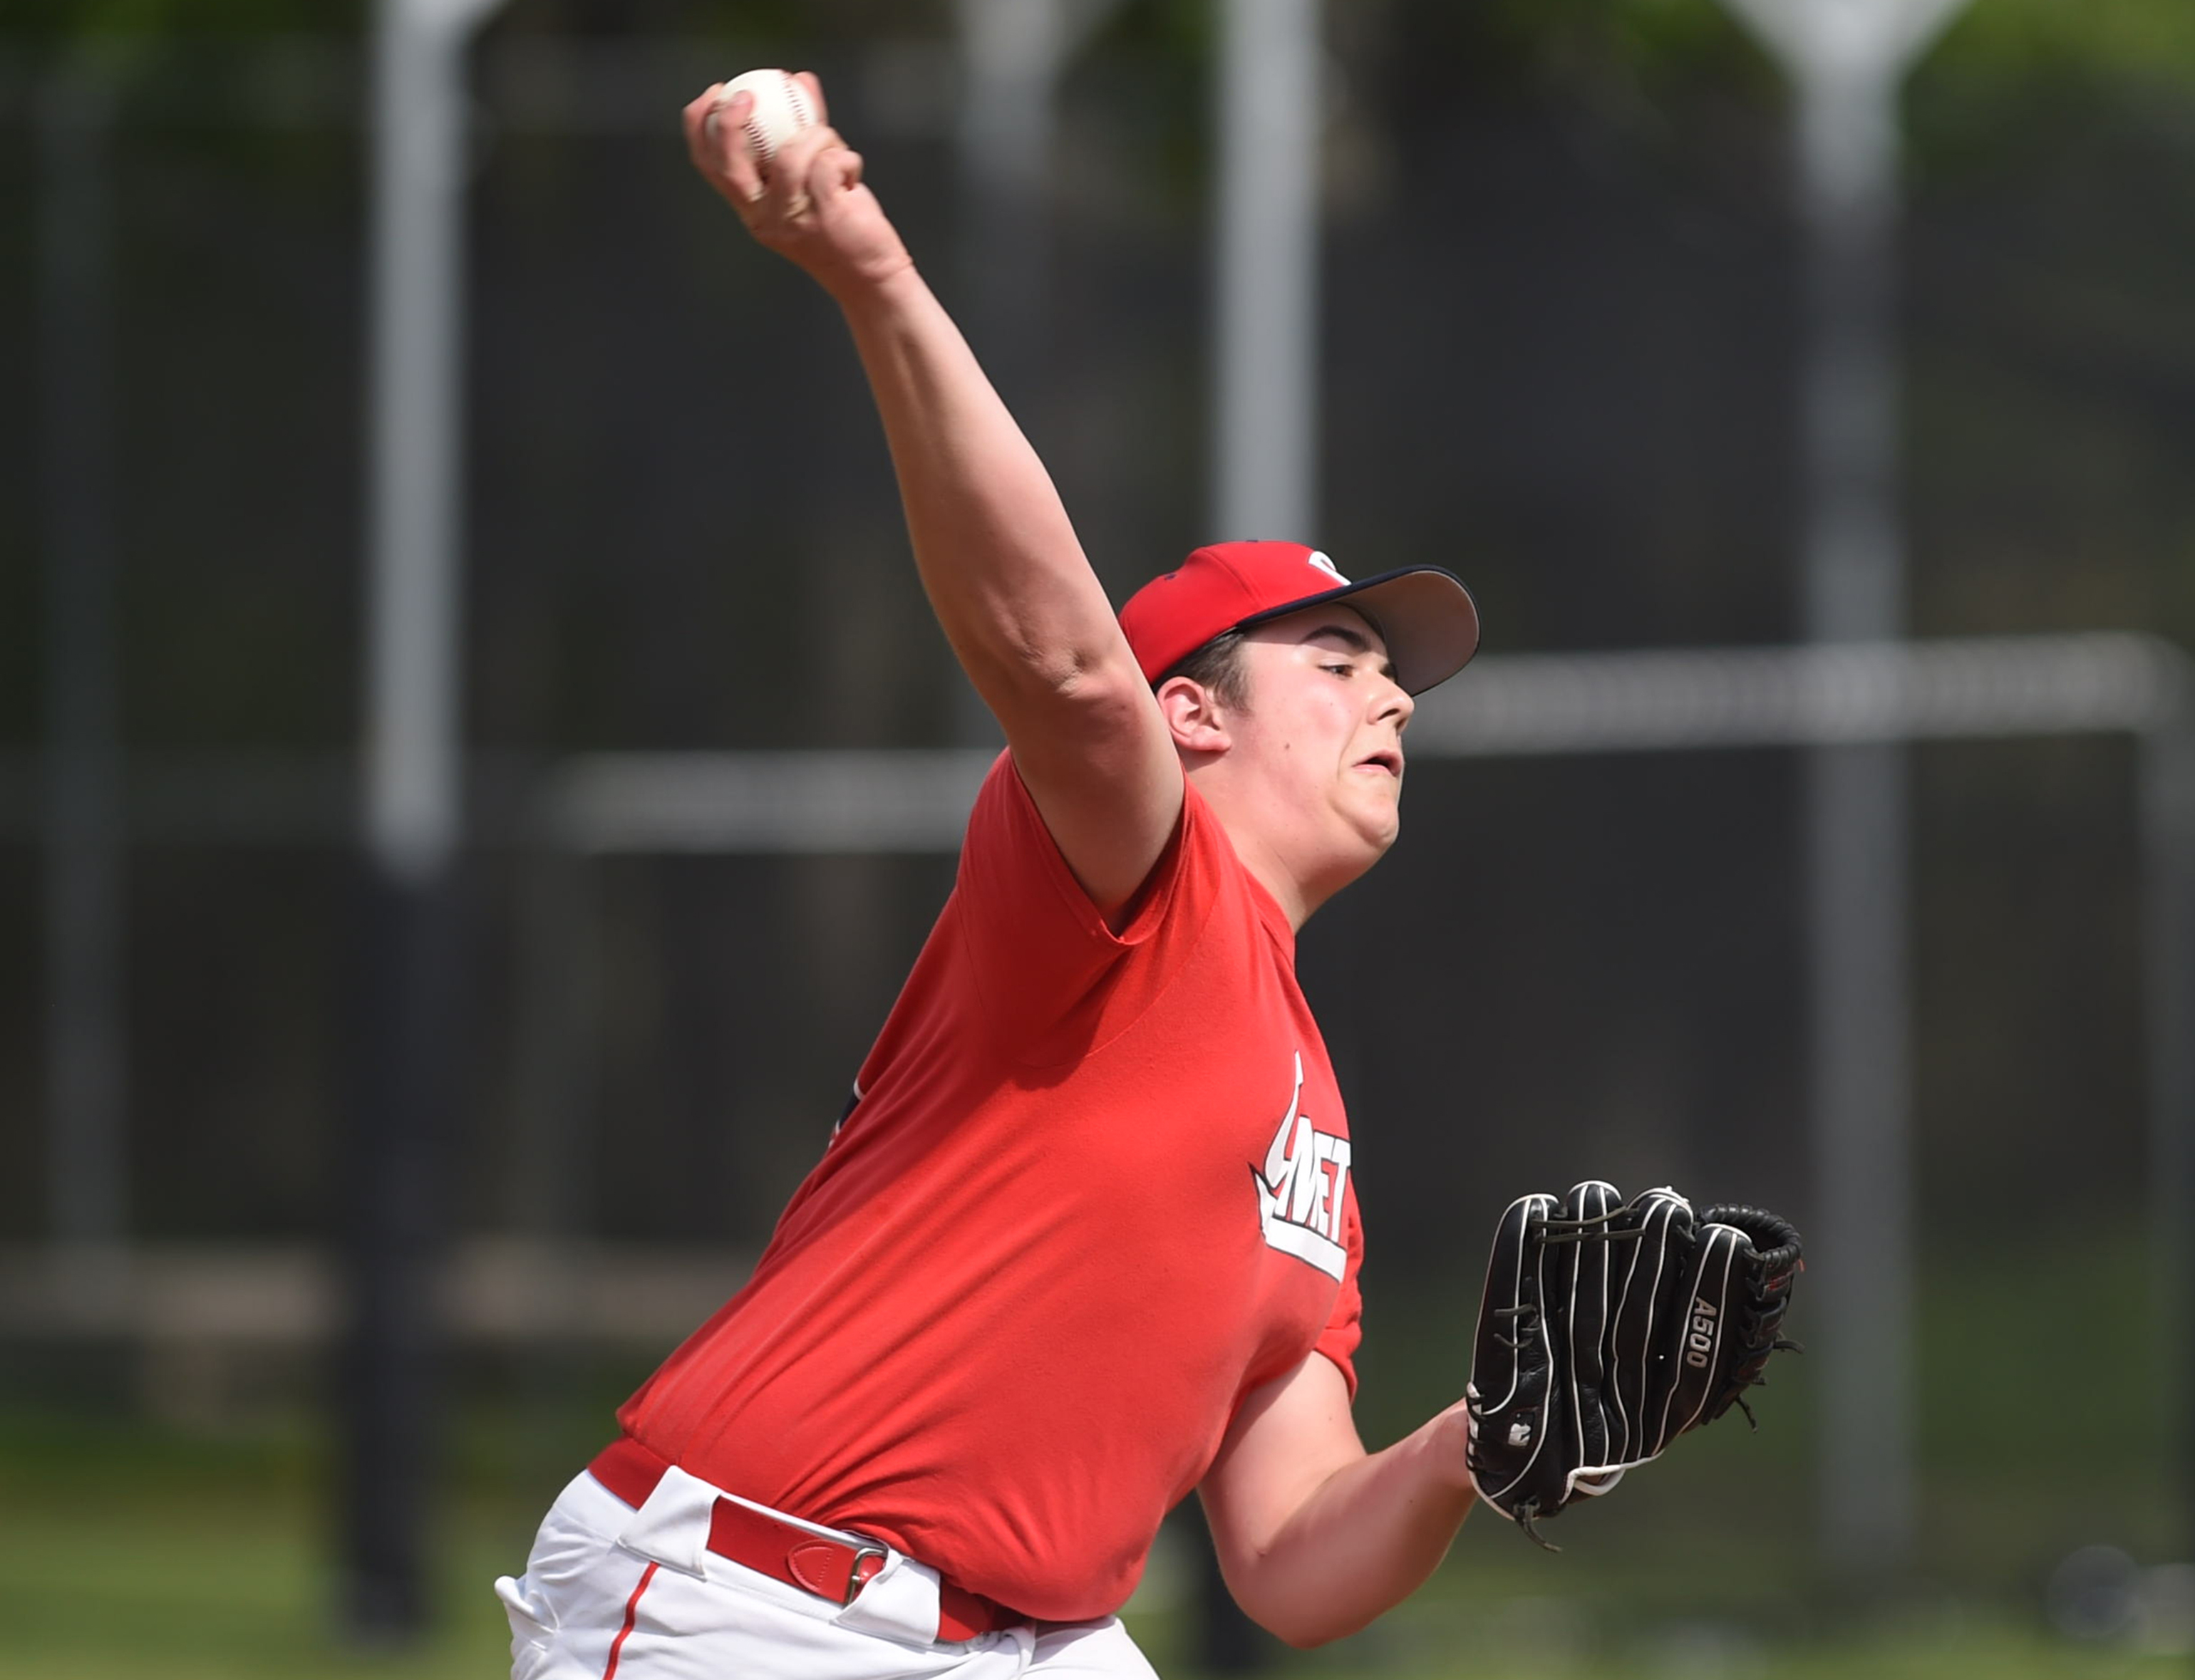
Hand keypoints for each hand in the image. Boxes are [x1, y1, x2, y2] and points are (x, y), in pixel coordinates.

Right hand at [682, 73, 913, 299]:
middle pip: (729, 165)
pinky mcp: (823, 217)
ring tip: (835, 145)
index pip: (710, 165)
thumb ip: (802, 132)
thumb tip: (799, 80)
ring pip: (790, 156)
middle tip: (747, 94)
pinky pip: (827, 165)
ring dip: (817, 135)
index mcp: (751, 208)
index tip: (716, 92)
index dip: (702, 124)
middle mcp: (762, 217)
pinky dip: (844, 156)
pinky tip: (853, 168)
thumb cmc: (843, 223)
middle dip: (730, 123)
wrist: (870, 277)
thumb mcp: (813, 178)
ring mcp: (791, 220)